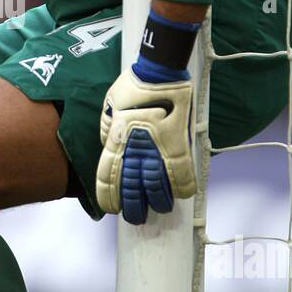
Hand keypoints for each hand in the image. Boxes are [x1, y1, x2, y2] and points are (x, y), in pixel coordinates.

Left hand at [96, 68, 196, 222]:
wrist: (157, 73)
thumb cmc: (131, 87)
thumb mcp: (109, 111)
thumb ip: (109, 133)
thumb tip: (112, 145)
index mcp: (114, 144)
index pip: (107, 181)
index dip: (109, 199)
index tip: (112, 208)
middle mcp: (134, 152)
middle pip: (132, 191)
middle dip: (134, 208)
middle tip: (136, 218)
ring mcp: (157, 150)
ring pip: (157, 188)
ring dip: (159, 202)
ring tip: (160, 209)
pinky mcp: (179, 144)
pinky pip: (183, 173)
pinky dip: (184, 187)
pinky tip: (183, 195)